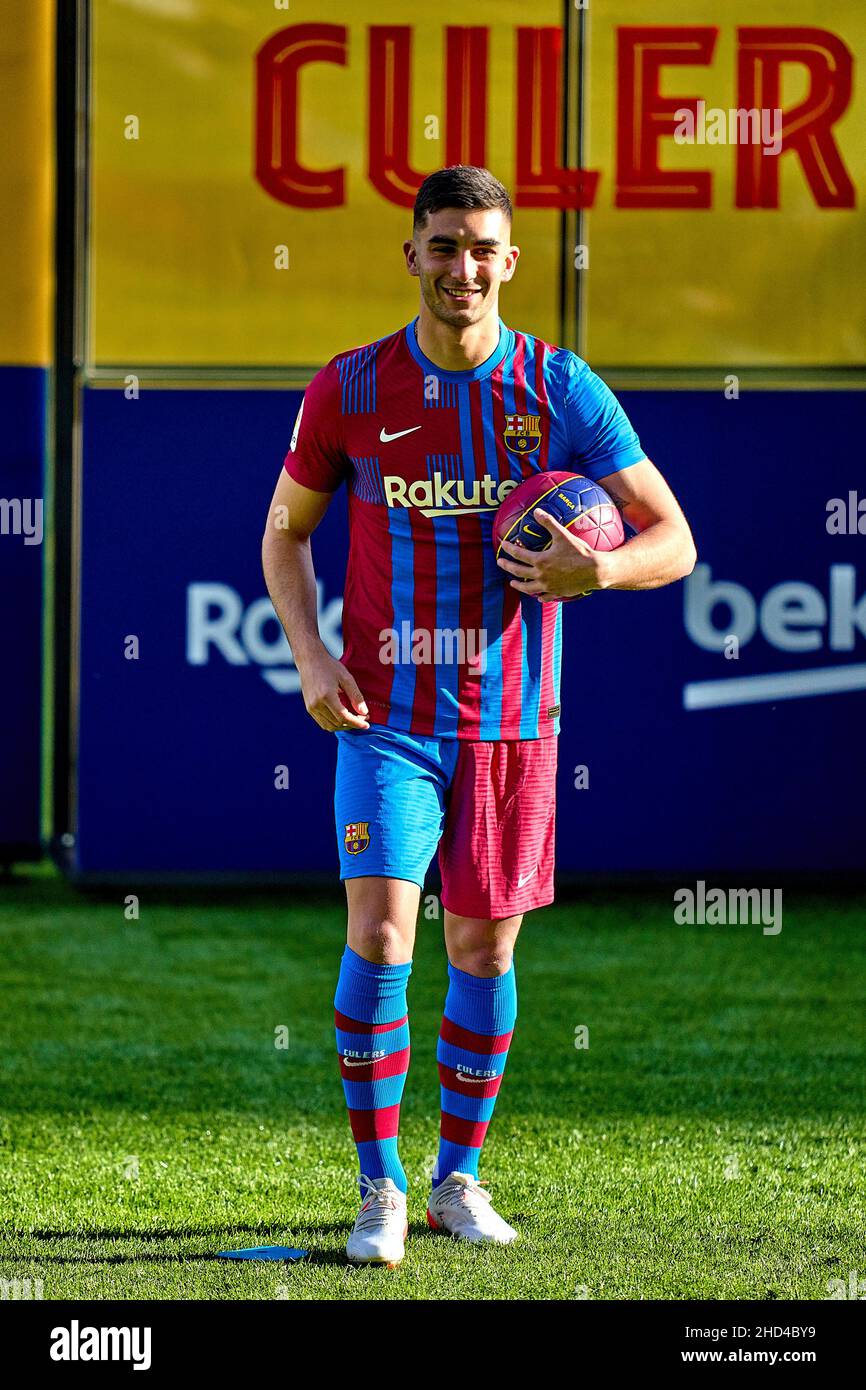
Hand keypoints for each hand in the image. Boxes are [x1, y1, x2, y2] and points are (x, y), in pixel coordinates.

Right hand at [296, 646, 369, 731]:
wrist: (309, 660)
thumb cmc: (329, 666)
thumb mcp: (346, 678)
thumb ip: (356, 696)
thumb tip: (364, 712)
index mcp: (326, 696)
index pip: (343, 717)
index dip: (357, 723)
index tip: (367, 725)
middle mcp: (316, 704)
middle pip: (337, 724)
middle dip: (352, 724)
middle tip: (363, 718)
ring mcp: (311, 707)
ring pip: (329, 726)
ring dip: (343, 726)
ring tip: (354, 719)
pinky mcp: (309, 708)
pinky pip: (323, 722)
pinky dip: (334, 724)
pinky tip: (343, 717)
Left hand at [497, 508, 611, 600]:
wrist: (595, 571)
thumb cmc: (579, 552)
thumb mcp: (563, 535)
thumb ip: (548, 523)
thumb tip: (536, 511)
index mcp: (540, 561)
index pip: (519, 554)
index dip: (509, 549)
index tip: (502, 545)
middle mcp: (541, 575)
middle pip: (519, 572)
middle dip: (507, 566)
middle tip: (500, 563)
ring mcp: (549, 586)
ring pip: (528, 588)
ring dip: (519, 585)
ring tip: (513, 583)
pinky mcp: (558, 593)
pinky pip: (545, 597)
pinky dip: (539, 596)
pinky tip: (538, 597)